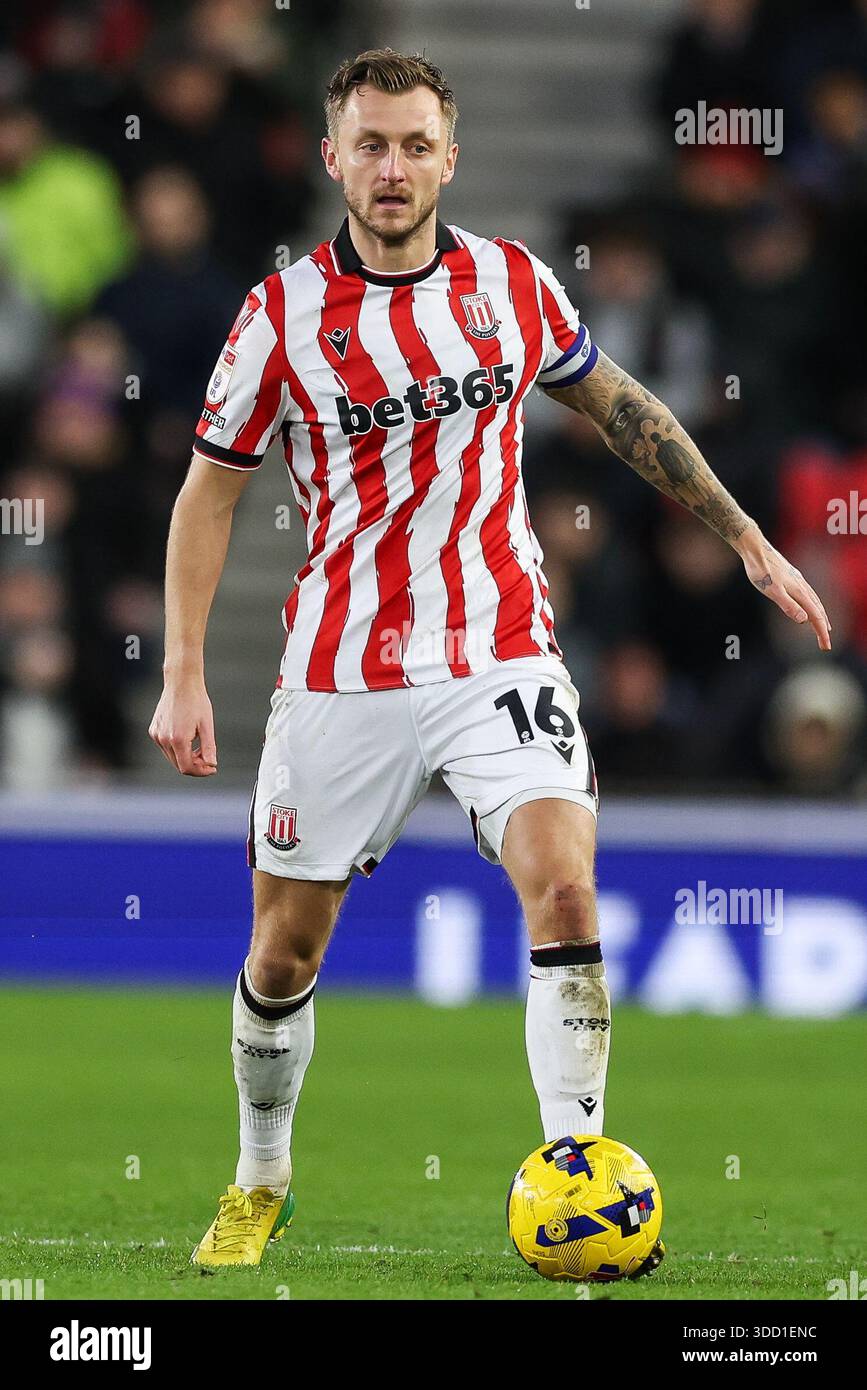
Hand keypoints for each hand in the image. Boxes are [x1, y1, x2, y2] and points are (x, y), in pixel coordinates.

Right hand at [149, 678, 217, 774]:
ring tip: (199, 745)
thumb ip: (209, 747)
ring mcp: (156, 735)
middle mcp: (163, 739)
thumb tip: (211, 764)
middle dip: (195, 765)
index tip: (212, 768)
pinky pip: (166, 747)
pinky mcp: (154, 730)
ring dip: (186, 756)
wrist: (181, 682)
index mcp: (177, 739)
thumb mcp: (207, 725)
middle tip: (208, 757)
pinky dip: (178, 748)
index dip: (200, 771)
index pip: (186, 767)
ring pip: (172, 757)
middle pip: (178, 764)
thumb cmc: (196, 701)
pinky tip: (188, 737)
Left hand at [736, 527, 831, 651]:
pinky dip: (813, 603)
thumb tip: (804, 620)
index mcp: (799, 591)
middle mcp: (801, 586)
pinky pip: (808, 594)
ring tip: (823, 626)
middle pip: (818, 610)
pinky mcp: (791, 576)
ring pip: (814, 601)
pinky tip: (808, 603)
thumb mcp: (772, 591)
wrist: (754, 548)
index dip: (821, 632)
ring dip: (820, 615)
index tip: (825, 646)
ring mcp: (797, 580)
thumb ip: (788, 605)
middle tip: (825, 643)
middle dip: (822, 628)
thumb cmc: (760, 570)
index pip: (815, 616)